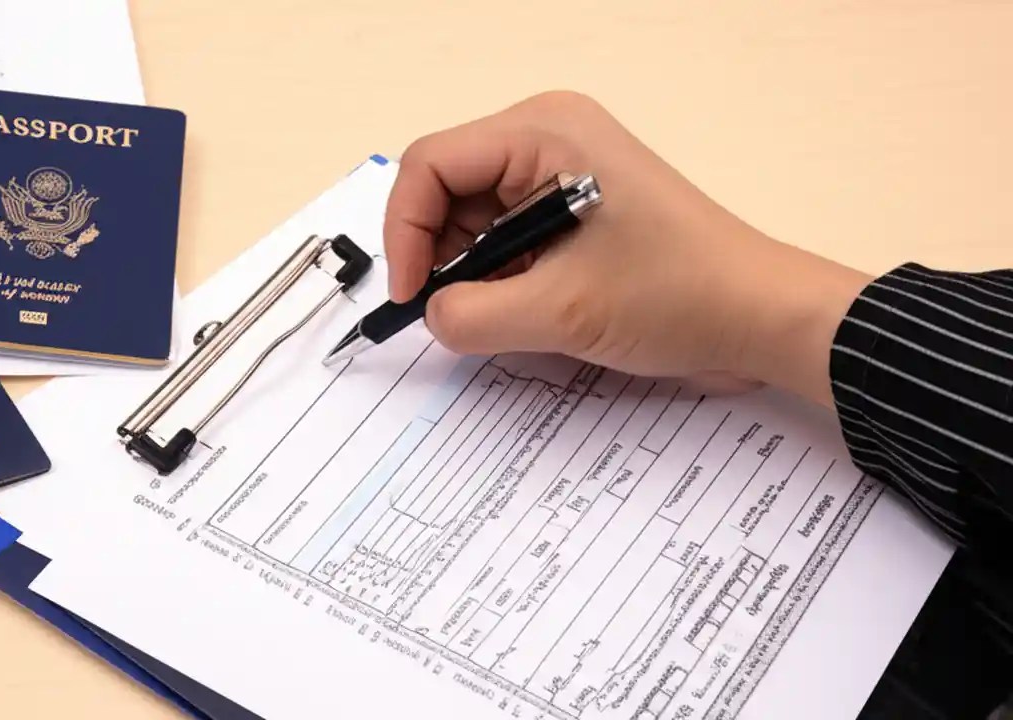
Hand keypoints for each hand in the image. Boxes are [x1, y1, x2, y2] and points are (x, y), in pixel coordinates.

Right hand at [384, 91, 871, 407]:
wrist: (761, 317)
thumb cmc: (676, 296)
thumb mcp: (561, 312)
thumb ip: (472, 315)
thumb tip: (431, 317)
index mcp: (543, 132)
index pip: (430, 165)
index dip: (406, 233)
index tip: (413, 297)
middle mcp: (546, 139)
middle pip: (446, 189)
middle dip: (438, 254)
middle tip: (450, 313)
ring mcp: (561, 173)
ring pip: (473, 219)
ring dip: (472, 271)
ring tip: (502, 314)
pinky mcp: (573, 210)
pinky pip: (506, 237)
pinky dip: (499, 277)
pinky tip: (524, 309)